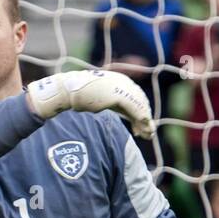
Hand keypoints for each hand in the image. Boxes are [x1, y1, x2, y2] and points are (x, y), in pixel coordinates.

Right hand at [26, 68, 153, 139]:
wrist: (70, 90)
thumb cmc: (78, 96)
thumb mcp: (96, 99)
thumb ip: (105, 102)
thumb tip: (104, 110)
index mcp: (118, 82)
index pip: (133, 98)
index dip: (137, 114)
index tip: (137, 128)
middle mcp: (123, 82)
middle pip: (139, 102)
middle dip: (144, 119)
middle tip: (148, 134)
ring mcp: (122, 87)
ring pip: (140, 106)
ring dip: (145, 122)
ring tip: (147, 136)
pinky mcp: (119, 95)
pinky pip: (135, 109)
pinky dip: (140, 120)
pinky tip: (142, 131)